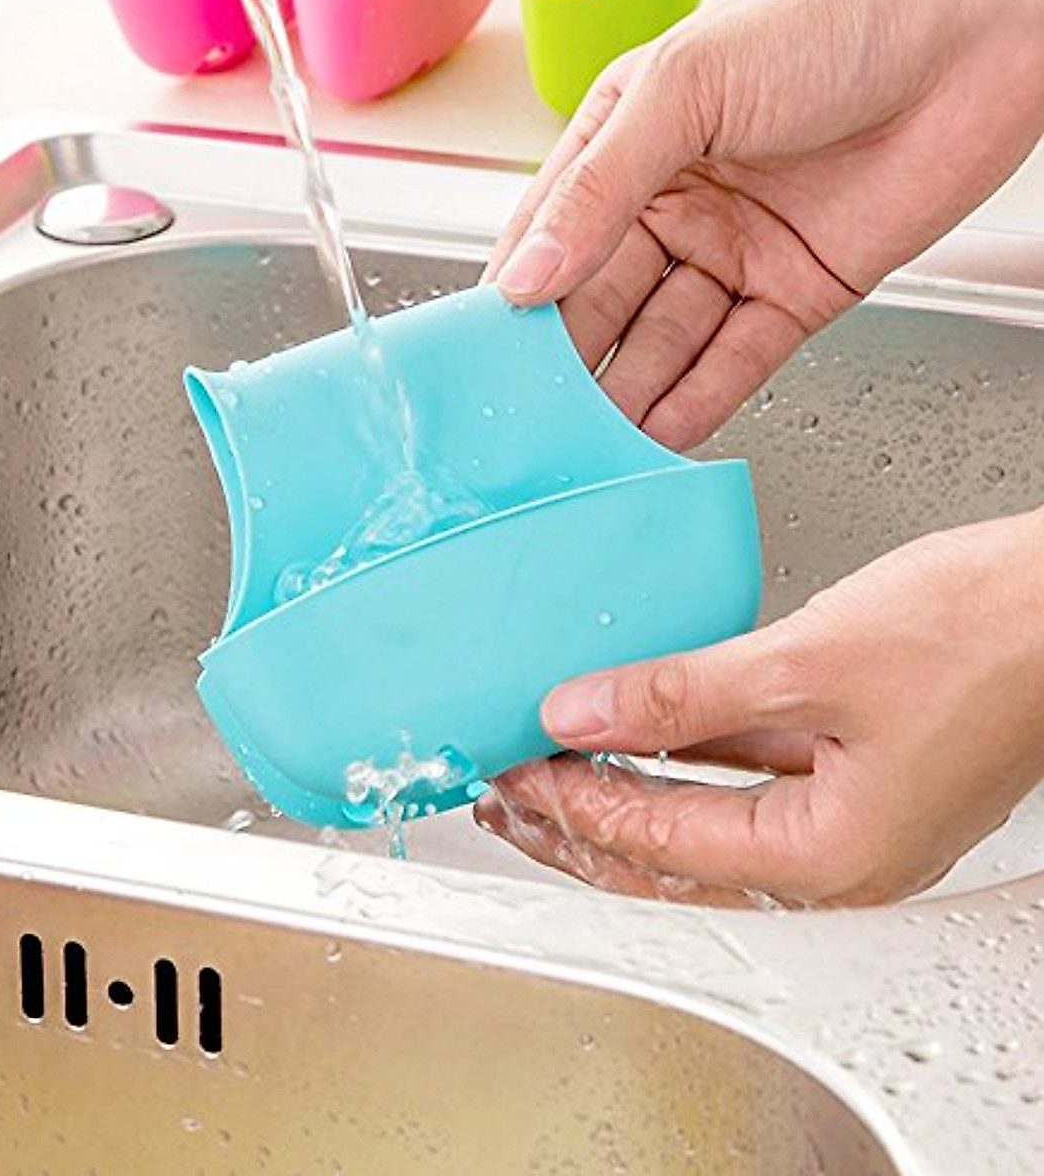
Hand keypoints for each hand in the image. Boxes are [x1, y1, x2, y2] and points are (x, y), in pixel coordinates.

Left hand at [475, 510, 1043, 905]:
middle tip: (503, 790)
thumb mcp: (811, 661)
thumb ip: (683, 696)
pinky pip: (740, 781)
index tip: (507, 767)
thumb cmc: (993, 635)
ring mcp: (845, 821)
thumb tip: (579, 711)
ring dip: (621, 790)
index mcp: (825, 858)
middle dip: (578, 822)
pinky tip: (632, 730)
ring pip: (698, 820)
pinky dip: (678, 759)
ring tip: (548, 763)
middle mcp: (834, 862)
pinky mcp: (852, 774)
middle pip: (667, 858)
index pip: (654, 841)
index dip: (569, 803)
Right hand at [487, 0, 1043, 449]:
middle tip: (531, 419)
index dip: (513, 300)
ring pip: (661, 344)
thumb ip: (599, 190)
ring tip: (585, 445)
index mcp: (628, 146)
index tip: (482, 359)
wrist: (982, 31)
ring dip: (625, 395)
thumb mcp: (686, 90)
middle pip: (601, 305)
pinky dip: (696, 402)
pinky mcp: (792, 296)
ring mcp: (732, 256)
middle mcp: (674, 207)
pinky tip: (658, 435)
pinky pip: (731, 362)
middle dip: (567, 364)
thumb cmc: (838, 16)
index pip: (550, 239)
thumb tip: (525, 275)